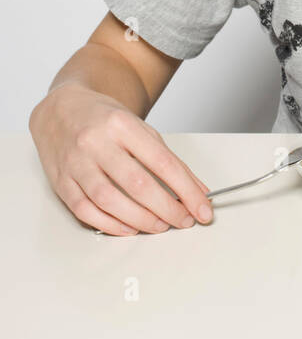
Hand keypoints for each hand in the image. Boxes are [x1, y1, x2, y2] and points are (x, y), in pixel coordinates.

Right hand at [29, 83, 213, 236]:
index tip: (202, 208)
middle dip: (166, 208)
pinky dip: (110, 224)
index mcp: (122, 124)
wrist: (61, 110)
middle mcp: (96, 142)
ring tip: (160, 226)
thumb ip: (168, 159)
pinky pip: (85, 210)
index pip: (162, 162)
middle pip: (137, 184)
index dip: (186, 190)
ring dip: (140, 220)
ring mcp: (76, 163)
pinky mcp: (61, 181)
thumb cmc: (104, 120)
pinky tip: (129, 228)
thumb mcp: (140, 129)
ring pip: (110, 200)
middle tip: (183, 220)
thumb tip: (196, 190)